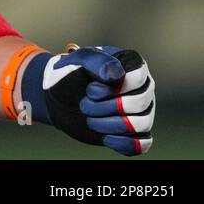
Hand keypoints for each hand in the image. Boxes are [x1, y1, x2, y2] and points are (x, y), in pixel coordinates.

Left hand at [23, 45, 154, 155]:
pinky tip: (104, 137)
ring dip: (110, 125)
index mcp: (132, 65)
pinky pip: (143, 143)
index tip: (91, 89)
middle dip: (105, 107)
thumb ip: (96, 61)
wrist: (60, 95)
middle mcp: (143, 87)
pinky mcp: (136, 131)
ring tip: (89, 119)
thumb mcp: (78, 60)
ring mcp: (142, 110)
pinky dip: (123, 143)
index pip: (137, 79)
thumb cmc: (71, 73)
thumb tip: (116, 74)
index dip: (113, 88)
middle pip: (138, 103)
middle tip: (84, 105)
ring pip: (141, 124)